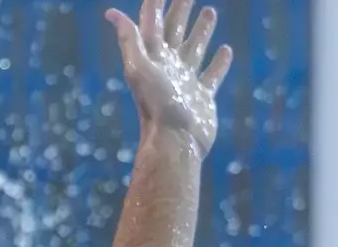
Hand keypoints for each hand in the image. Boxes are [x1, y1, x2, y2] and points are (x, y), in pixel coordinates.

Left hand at [106, 0, 232, 152]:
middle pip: (176, 30)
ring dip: (202, 31)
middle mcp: (170, 66)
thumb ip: (130, 40)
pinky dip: (220, 62)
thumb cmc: (157, 105)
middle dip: (182, 10)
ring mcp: (187, 81)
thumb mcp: (140, 68)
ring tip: (210, 12)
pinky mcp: (203, 96)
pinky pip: (212, 74)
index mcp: (154, 57)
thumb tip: (111, 13)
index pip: (155, 22)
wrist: (176, 142)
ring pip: (196, 48)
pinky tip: (226, 50)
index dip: (157, 4)